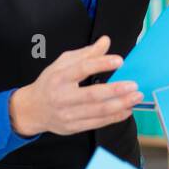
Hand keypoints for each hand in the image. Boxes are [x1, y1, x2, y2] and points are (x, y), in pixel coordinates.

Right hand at [9, 35, 142, 137]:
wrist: (33, 110)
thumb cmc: (50, 83)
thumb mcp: (62, 64)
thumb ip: (86, 54)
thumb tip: (106, 41)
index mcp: (59, 77)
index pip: (82, 69)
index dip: (101, 64)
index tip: (120, 61)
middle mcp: (63, 97)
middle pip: (92, 95)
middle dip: (116, 90)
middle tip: (134, 85)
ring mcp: (68, 114)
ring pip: (98, 111)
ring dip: (120, 104)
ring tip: (136, 97)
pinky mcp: (73, 127)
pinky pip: (98, 123)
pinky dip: (115, 117)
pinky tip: (127, 110)